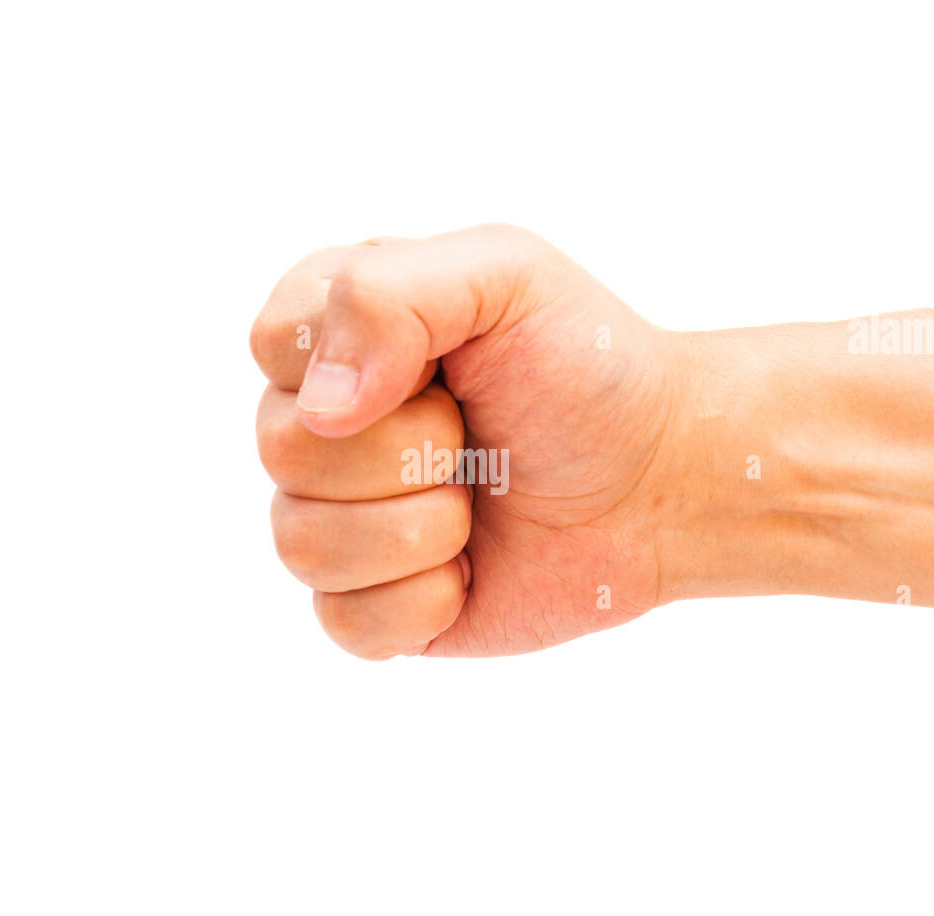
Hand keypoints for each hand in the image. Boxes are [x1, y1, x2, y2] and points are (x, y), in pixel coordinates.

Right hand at [252, 224, 687, 657]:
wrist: (661, 479)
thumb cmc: (588, 366)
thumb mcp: (505, 275)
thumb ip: (389, 296)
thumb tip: (318, 410)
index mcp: (341, 331)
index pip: (272, 346)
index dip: (360, 367)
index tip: (445, 370)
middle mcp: (325, 425)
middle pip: (283, 451)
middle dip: (408, 452)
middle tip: (476, 439)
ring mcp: (342, 518)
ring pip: (301, 544)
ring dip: (419, 529)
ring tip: (478, 502)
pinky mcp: (371, 602)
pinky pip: (343, 622)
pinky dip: (425, 600)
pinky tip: (471, 569)